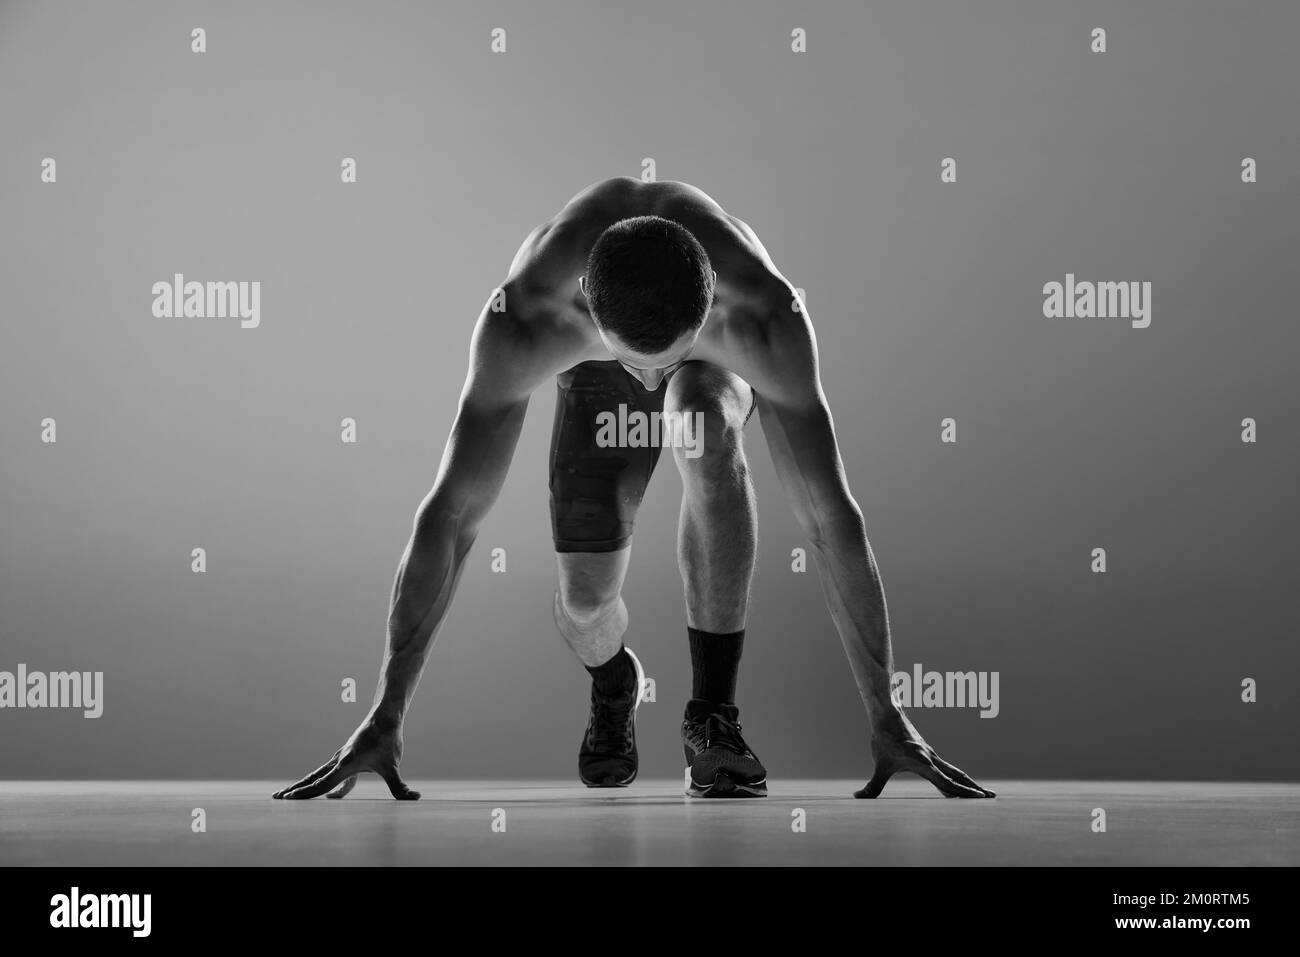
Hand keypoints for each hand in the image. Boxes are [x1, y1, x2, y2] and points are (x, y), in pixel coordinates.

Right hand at [272, 716, 419, 799]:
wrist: (385, 716)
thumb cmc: (388, 739)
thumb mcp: (393, 766)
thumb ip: (399, 787)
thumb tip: (414, 798)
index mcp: (345, 765)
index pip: (321, 785)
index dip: (304, 794)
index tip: (288, 799)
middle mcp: (339, 761)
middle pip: (312, 779)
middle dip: (296, 790)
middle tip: (276, 797)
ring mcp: (342, 757)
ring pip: (319, 774)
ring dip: (305, 784)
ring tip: (291, 792)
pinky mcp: (348, 755)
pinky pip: (332, 772)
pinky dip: (325, 781)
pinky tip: (333, 794)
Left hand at [857, 708, 994, 798]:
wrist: (888, 714)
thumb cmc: (884, 739)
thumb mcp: (879, 765)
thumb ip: (872, 786)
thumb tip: (858, 798)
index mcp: (924, 764)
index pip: (947, 782)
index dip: (963, 792)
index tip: (979, 797)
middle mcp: (932, 760)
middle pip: (958, 776)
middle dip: (974, 788)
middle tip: (992, 797)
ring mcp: (931, 756)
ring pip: (954, 771)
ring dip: (968, 782)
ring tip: (982, 792)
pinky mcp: (928, 753)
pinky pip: (946, 768)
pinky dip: (956, 777)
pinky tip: (956, 783)